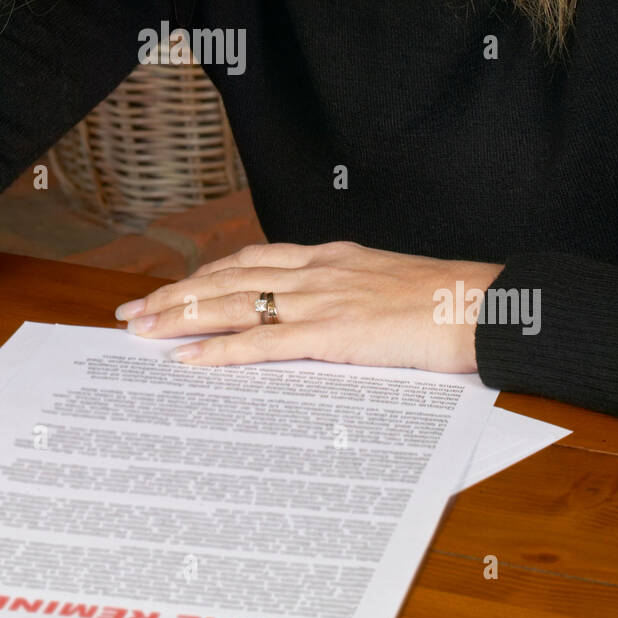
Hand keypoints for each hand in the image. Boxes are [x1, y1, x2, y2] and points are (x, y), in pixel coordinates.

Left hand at [114, 240, 504, 372]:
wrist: (484, 304)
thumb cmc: (445, 301)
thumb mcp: (386, 285)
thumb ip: (348, 294)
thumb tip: (323, 318)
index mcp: (330, 257)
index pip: (251, 260)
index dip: (206, 274)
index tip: (174, 286)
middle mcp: (316, 270)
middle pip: (227, 276)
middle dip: (175, 292)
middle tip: (133, 309)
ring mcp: (321, 299)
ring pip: (232, 302)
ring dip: (180, 316)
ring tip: (142, 329)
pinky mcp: (331, 333)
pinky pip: (261, 342)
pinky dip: (218, 351)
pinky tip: (188, 360)